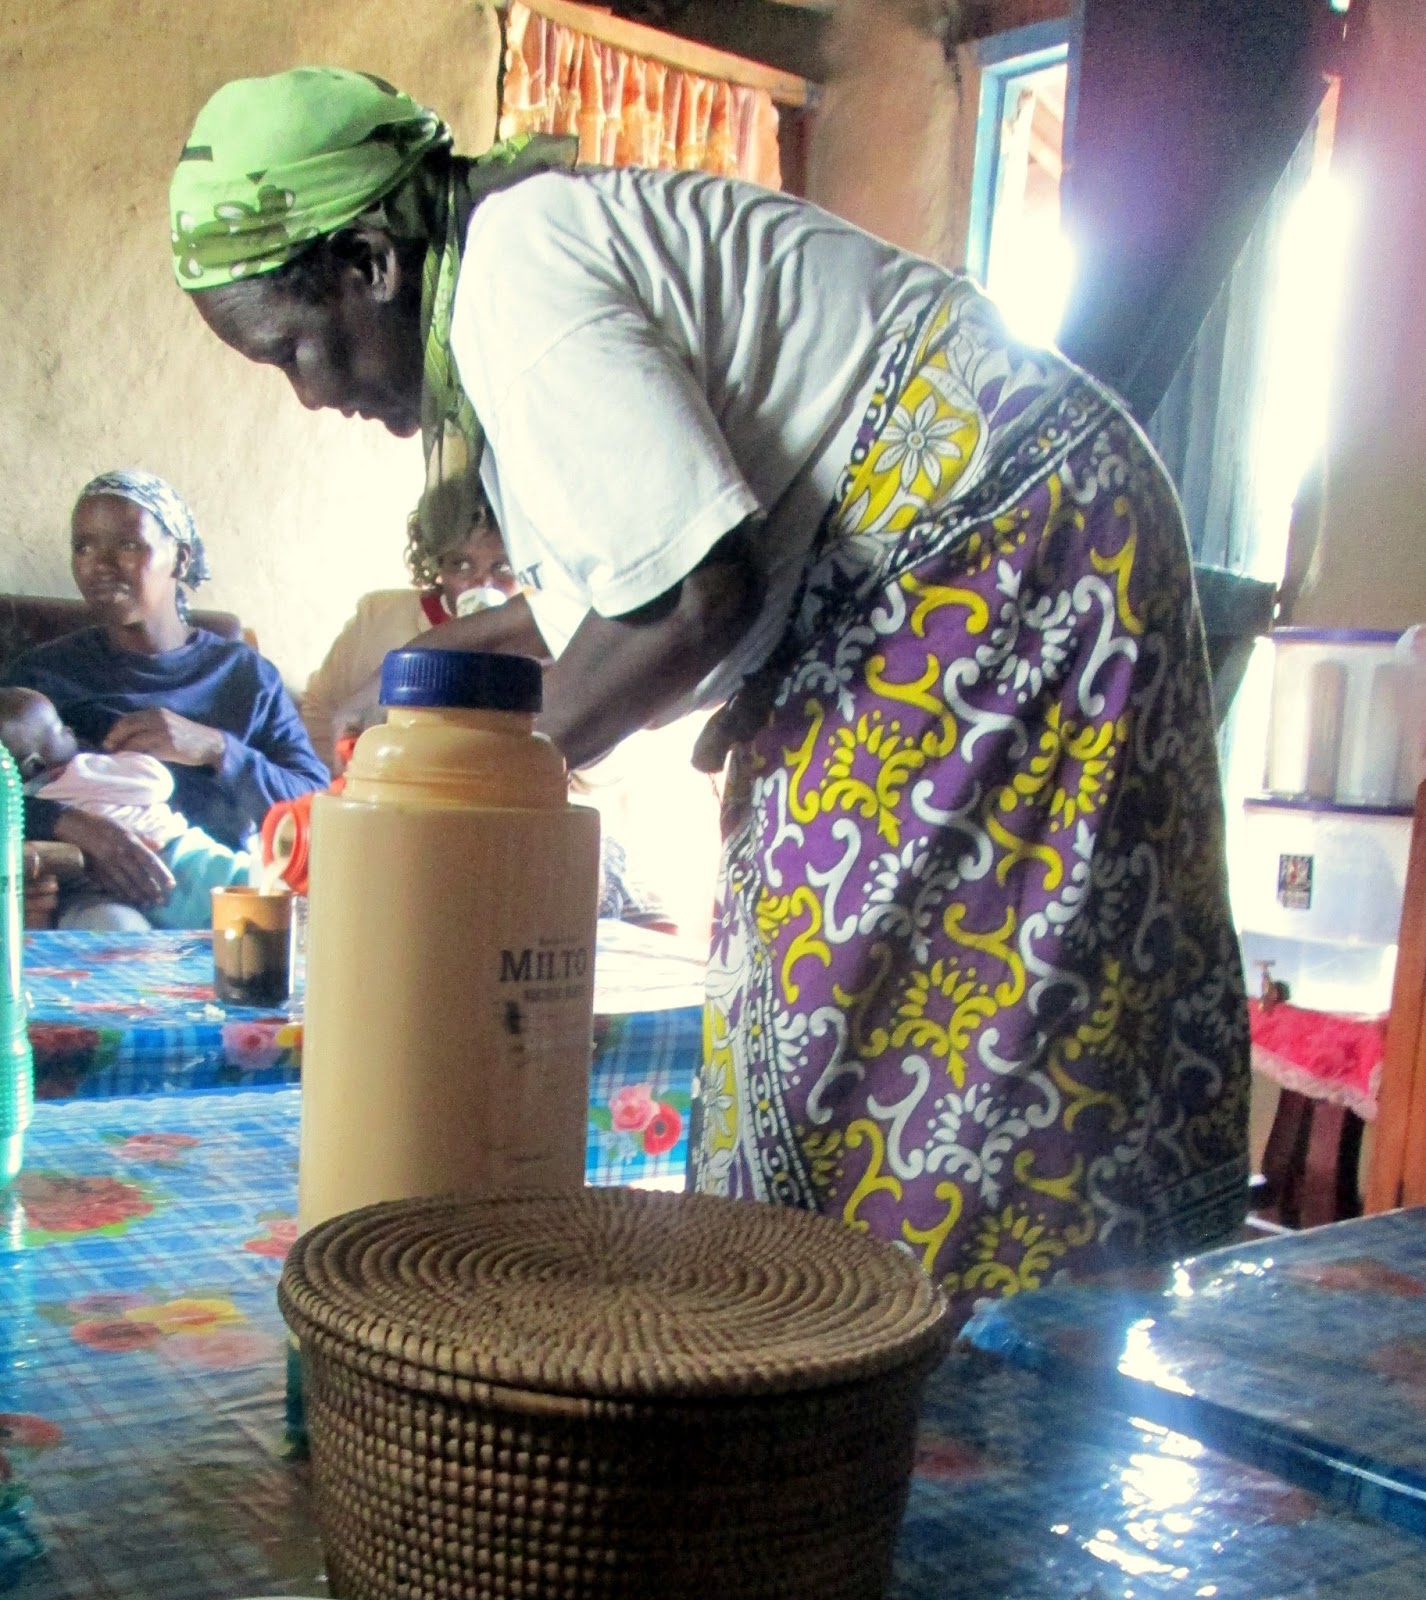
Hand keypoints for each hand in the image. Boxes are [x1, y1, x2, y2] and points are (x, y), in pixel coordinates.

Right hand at [52, 809, 175, 907]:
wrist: (75, 827)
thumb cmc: (104, 825)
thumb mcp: (126, 827)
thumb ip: (145, 838)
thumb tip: (162, 845)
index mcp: (129, 842)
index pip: (149, 860)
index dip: (161, 874)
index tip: (171, 885)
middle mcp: (119, 855)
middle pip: (139, 876)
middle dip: (151, 891)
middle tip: (162, 902)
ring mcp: (106, 865)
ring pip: (125, 884)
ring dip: (138, 895)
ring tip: (148, 904)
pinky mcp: (95, 871)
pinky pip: (110, 886)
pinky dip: (120, 894)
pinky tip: (129, 900)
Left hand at [103, 707, 225, 767]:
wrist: (209, 744)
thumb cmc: (187, 736)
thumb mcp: (168, 724)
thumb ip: (150, 725)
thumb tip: (126, 736)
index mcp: (156, 712)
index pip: (127, 719)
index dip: (114, 731)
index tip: (108, 742)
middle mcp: (157, 718)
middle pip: (126, 727)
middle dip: (113, 739)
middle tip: (108, 751)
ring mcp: (162, 732)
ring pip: (132, 740)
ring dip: (122, 750)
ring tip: (118, 758)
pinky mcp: (167, 746)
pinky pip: (144, 751)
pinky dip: (134, 757)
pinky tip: (132, 762)